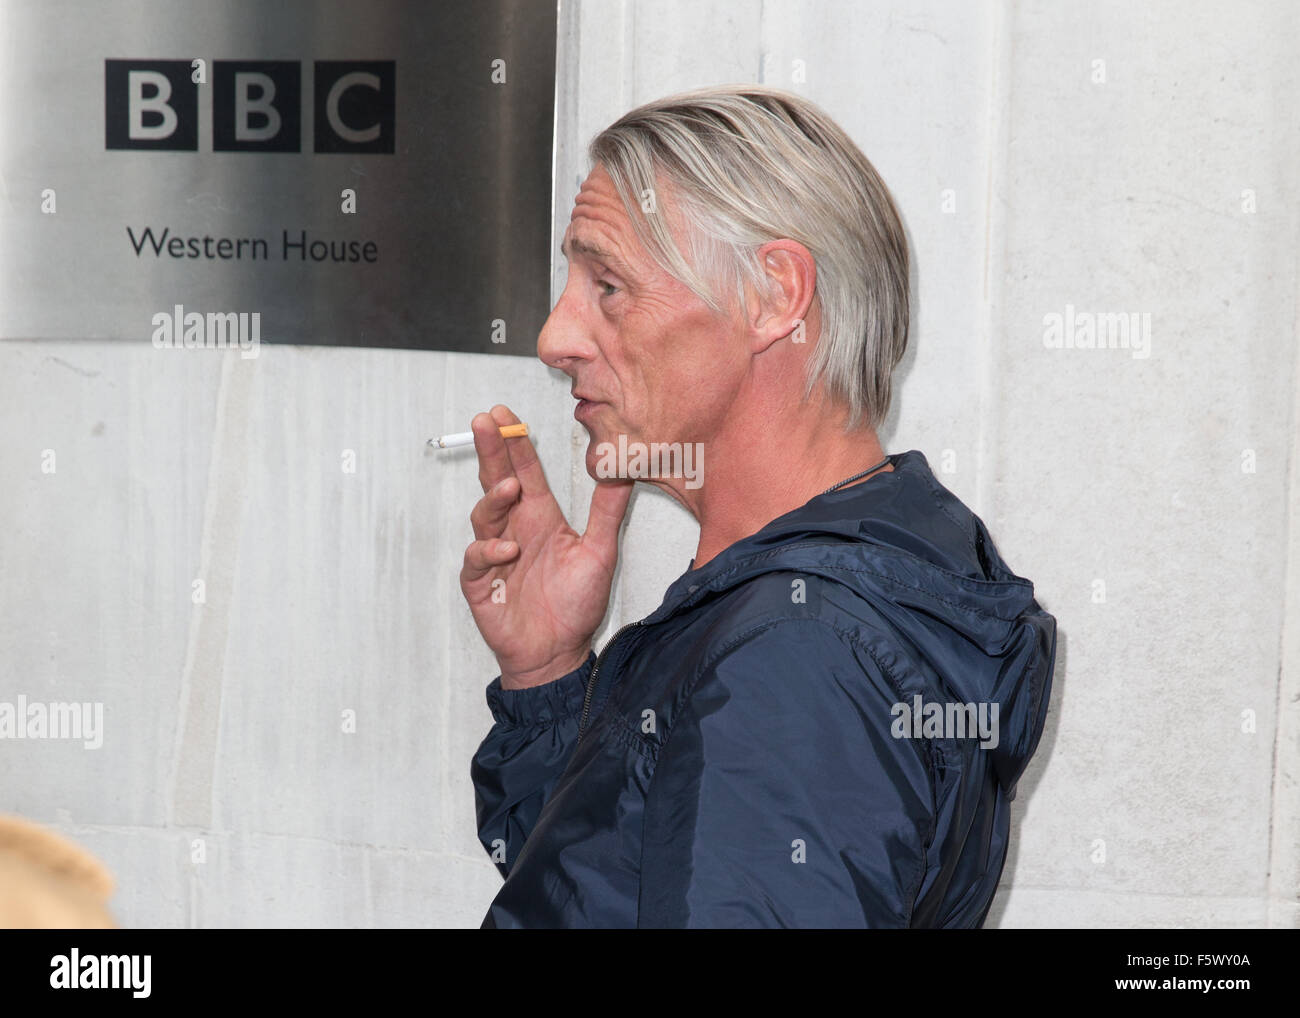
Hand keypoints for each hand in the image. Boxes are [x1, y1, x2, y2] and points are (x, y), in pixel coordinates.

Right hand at [459, 405, 633, 688]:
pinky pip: (477, 557)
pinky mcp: (481, 582)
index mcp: (541, 517)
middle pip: (496, 481)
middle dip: (490, 451)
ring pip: (483, 515)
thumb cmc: (575, 604)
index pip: (525, 471)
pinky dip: (489, 550)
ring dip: (494, 499)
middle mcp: (515, 529)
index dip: (514, 443)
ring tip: (510, 488)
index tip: (505, 414)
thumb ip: (608, 512)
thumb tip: (625, 471)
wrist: (558, 653)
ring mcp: (494, 554)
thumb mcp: (601, 552)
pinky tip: (508, 549)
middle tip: (485, 422)